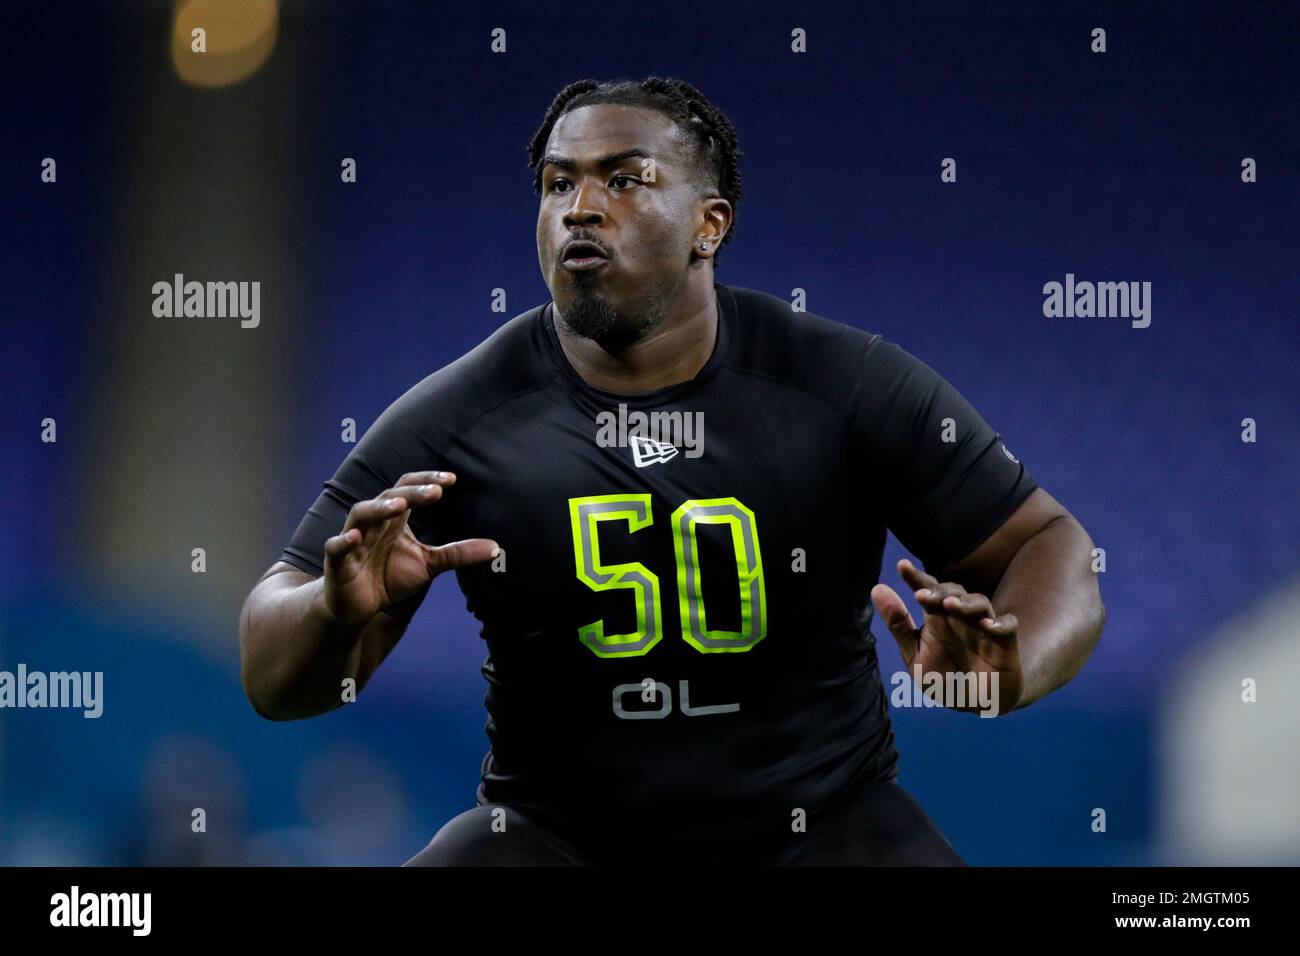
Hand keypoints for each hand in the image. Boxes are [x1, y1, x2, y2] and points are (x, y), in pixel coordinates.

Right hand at [321, 471, 497, 626]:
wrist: (357, 607)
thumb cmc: (389, 577)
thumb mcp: (428, 564)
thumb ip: (458, 553)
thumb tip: (496, 548)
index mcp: (395, 518)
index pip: (409, 488)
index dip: (427, 481)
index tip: (452, 480)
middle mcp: (374, 523)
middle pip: (389, 496)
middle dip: (412, 492)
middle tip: (436, 491)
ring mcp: (353, 539)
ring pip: (361, 514)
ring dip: (379, 508)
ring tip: (399, 505)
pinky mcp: (337, 562)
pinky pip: (335, 547)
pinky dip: (343, 541)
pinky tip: (354, 537)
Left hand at [870, 558, 1022, 715]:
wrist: (977, 705)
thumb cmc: (944, 677)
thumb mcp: (915, 656)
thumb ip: (899, 625)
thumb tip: (877, 588)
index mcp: (937, 619)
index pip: (927, 591)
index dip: (916, 578)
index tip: (901, 566)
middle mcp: (961, 618)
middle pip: (953, 592)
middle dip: (939, 591)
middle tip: (922, 595)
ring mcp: (984, 628)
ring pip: (980, 603)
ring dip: (965, 603)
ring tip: (950, 605)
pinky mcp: (1005, 644)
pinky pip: (1008, 626)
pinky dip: (1000, 623)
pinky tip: (988, 626)